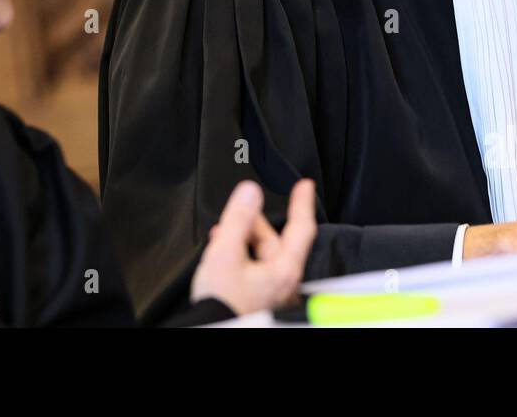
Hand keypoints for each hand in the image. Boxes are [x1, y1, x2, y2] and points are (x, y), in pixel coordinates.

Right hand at [189, 178, 316, 315]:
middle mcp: (284, 283)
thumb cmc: (221, 304)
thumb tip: (250, 191)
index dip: (302, 203)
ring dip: (242, 239)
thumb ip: (239, 219)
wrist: (211, 331)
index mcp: (284, 270)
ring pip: (262, 254)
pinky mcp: (261, 298)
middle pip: (274, 240)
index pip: (302, 228)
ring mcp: (274, 292)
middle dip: (252, 223)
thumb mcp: (225, 253)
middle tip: (235, 214)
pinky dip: (241, 255)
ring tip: (221, 235)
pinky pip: (255, 268)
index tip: (305, 186)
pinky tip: (224, 252)